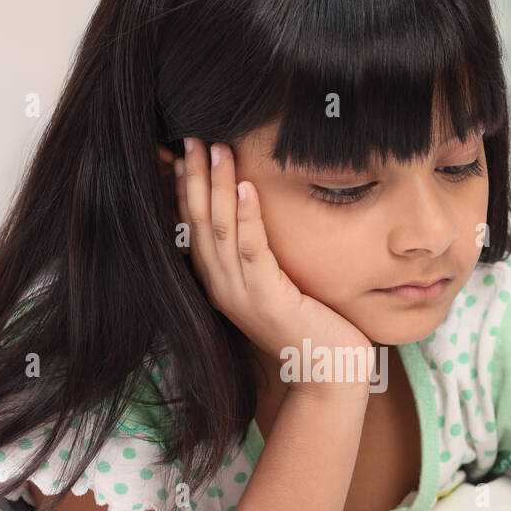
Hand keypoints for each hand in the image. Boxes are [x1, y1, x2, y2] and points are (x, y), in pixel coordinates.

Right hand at [158, 138, 374, 387]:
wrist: (327, 374)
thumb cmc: (309, 328)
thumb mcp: (278, 287)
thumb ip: (262, 258)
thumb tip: (259, 216)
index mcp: (219, 285)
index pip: (193, 228)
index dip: (186, 189)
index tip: (184, 153)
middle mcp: (222, 289)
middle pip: (198, 223)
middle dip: (195, 177)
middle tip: (192, 136)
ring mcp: (242, 295)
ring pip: (219, 230)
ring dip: (217, 185)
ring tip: (216, 148)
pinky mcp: (268, 299)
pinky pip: (252, 250)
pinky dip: (247, 217)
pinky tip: (246, 186)